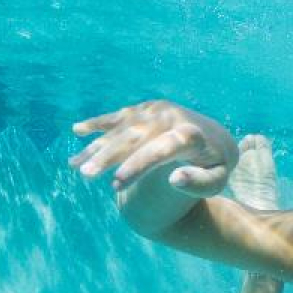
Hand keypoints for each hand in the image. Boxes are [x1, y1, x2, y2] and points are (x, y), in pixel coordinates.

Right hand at [70, 100, 237, 195]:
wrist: (216, 136)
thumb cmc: (214, 165)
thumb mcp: (218, 180)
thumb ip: (201, 184)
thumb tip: (175, 179)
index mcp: (191, 135)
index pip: (163, 148)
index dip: (139, 165)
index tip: (117, 184)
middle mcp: (172, 117)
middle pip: (136, 137)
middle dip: (109, 156)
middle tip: (86, 175)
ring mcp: (157, 110)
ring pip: (121, 128)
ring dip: (96, 146)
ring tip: (73, 165)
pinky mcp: (146, 109)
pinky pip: (119, 116)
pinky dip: (98, 123)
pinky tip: (76, 130)